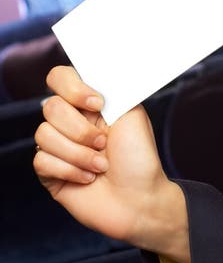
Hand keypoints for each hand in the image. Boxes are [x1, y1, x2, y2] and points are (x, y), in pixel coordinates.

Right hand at [33, 66, 189, 262]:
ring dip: (79, 154)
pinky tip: (88, 178)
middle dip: (81, 130)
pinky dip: (70, 170)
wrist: (140, 199)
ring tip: (100, 165)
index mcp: (88, 102)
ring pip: (43, 135)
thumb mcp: (132, 112)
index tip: (97, 104)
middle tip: (104, 143)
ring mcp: (58, 146)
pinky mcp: (50, 173)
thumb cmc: (139, 156)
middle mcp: (70, 121)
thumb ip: (110, 86)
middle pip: (50, 107)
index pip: (60, 77)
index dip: (72, 88)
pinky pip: (41, 161)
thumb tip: (96, 63)